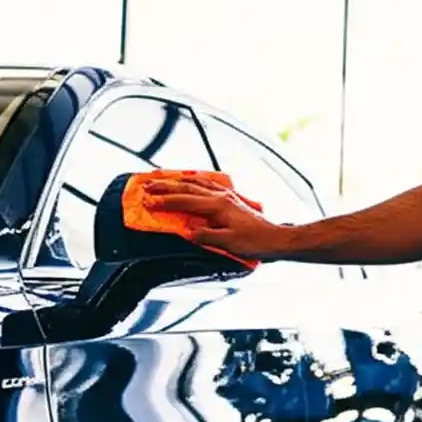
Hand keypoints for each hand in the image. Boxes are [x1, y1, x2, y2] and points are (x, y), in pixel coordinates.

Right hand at [142, 176, 291, 259]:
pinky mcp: (230, 198)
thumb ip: (207, 236)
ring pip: (197, 181)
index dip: (166, 201)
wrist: (274, 239)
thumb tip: (189, 232)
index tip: (149, 202)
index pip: (186, 201)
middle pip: (188, 187)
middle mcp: (221, 197)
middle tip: (147, 185)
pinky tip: (190, 179)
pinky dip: (194, 179)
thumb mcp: (228, 242)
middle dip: (165, 186)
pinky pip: (208, 183)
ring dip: (178, 180)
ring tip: (163, 178)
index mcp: (218, 206)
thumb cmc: (254, 242)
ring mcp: (226, 196)